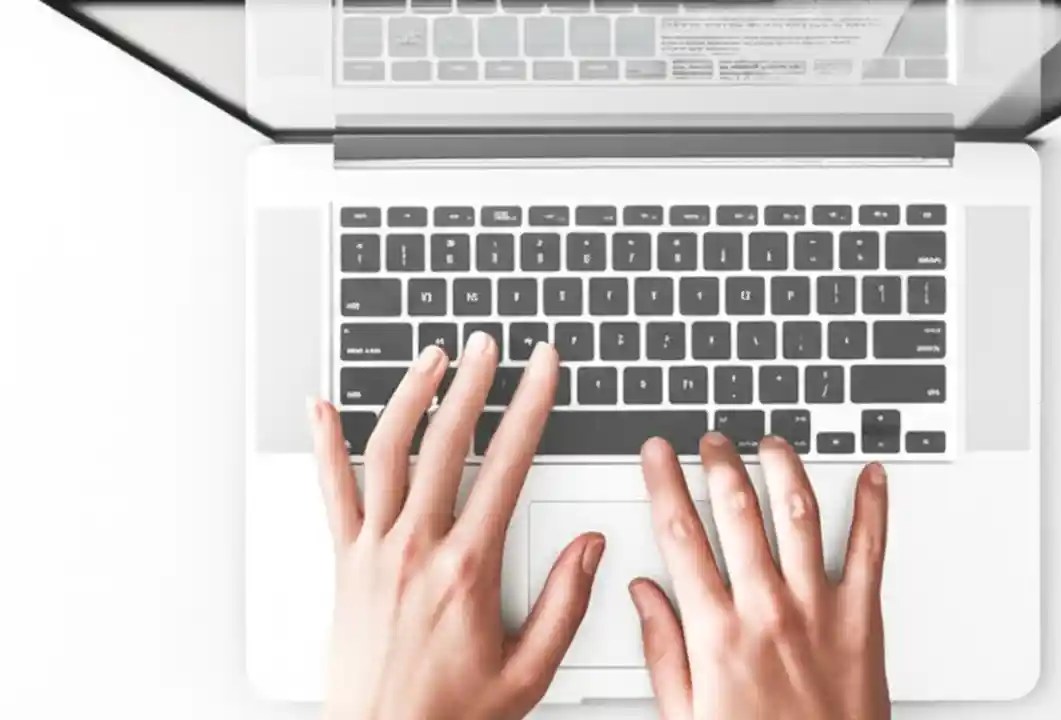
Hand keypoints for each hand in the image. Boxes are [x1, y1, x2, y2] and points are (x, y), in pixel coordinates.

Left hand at [310, 333, 604, 719]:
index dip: (530, 406)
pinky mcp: (343, 564)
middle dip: (474, 384)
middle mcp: (416, 549)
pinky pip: (332, 492)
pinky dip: (326, 445)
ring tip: (432, 359)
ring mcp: (373, 551)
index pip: (508, 465)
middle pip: (447, 443)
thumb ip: (566, 604)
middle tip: (490, 346)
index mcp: (467, 569)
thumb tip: (588, 546)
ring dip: (412, 397)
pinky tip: (322, 407)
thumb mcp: (529, 671)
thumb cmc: (452, 715)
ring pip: (388, 453)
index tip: (543, 368)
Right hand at [632, 434, 889, 719]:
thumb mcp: (686, 715)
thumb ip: (662, 649)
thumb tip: (643, 593)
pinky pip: (871, 549)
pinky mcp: (861, 620)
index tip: (657, 454)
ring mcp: (818, 610)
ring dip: (783, 467)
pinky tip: (871, 475)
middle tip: (711, 439)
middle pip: (737, 511)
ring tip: (771, 442)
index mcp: (717, 633)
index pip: (680, 536)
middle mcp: (767, 610)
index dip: (664, 483)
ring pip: (798, 514)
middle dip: (720, 462)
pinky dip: (873, 506)